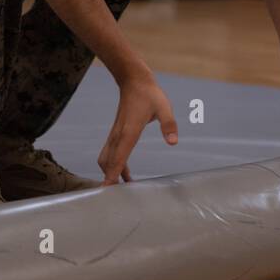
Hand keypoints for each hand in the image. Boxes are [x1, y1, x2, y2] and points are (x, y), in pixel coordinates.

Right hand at [98, 68, 177, 184]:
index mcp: (129, 132)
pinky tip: (124, 174)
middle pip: (108, 163)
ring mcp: (115, 135)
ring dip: (110, 173)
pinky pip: (111, 154)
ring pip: (106, 159)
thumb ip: (169, 124)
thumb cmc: (150, 94)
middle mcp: (118, 136)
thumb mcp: (164, 107)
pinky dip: (113, 166)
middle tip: (114, 198)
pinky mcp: (116, 134)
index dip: (112, 175)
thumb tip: (173, 142)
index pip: (118, 158)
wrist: (134, 82)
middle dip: (108, 179)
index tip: (107, 189)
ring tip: (121, 189)